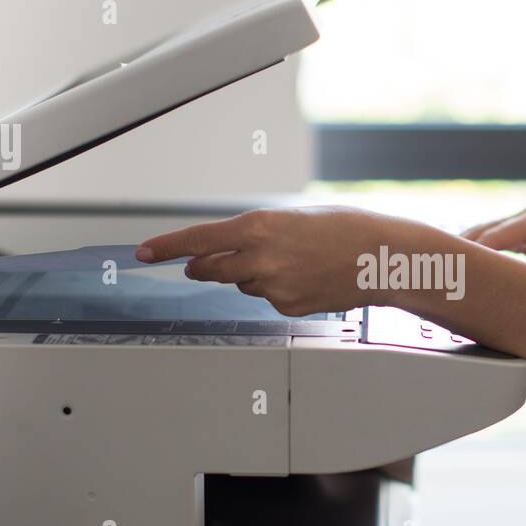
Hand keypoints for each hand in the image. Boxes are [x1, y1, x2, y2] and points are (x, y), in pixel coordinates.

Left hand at [135, 205, 429, 315]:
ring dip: (251, 275)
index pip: (198, 239)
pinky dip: (277, 289)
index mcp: (258, 227)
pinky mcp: (288, 307)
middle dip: (202, 266)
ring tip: (291, 261)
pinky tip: (306, 278)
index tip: (144, 252)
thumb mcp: (293, 217)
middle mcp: (260, 258)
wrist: (382, 257)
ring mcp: (273, 287)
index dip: (167, 246)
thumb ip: (256, 234)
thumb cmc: (345, 229)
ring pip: (242, 285)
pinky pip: (268, 298)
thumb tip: (230, 251)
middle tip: (197, 264)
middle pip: (210, 268)